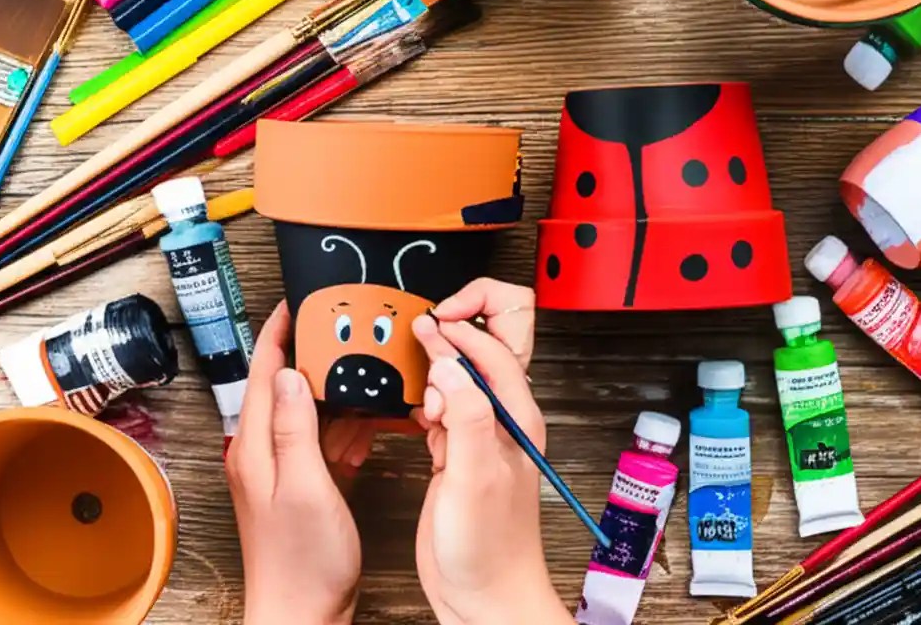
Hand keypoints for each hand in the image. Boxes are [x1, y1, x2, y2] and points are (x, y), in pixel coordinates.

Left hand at [226, 302, 359, 624]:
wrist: (302, 617)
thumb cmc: (301, 565)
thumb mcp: (303, 488)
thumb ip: (296, 429)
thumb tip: (293, 374)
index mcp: (256, 448)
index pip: (264, 374)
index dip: (278, 333)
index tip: (295, 302)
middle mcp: (265, 455)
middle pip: (288, 388)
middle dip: (315, 355)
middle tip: (343, 329)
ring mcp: (285, 472)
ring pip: (311, 414)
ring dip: (338, 393)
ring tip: (365, 371)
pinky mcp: (306, 488)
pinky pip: (326, 444)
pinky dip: (347, 429)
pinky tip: (369, 423)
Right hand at [410, 279, 570, 624]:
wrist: (484, 598)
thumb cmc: (489, 550)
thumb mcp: (475, 477)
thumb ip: (467, 415)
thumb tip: (448, 364)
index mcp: (517, 413)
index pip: (496, 343)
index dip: (460, 325)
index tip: (425, 327)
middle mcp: (501, 416)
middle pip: (489, 343)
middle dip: (457, 324)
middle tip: (420, 328)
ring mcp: (477, 432)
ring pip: (459, 371)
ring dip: (434, 357)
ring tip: (407, 354)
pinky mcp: (453, 451)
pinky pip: (439, 403)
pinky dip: (420, 391)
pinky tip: (402, 395)